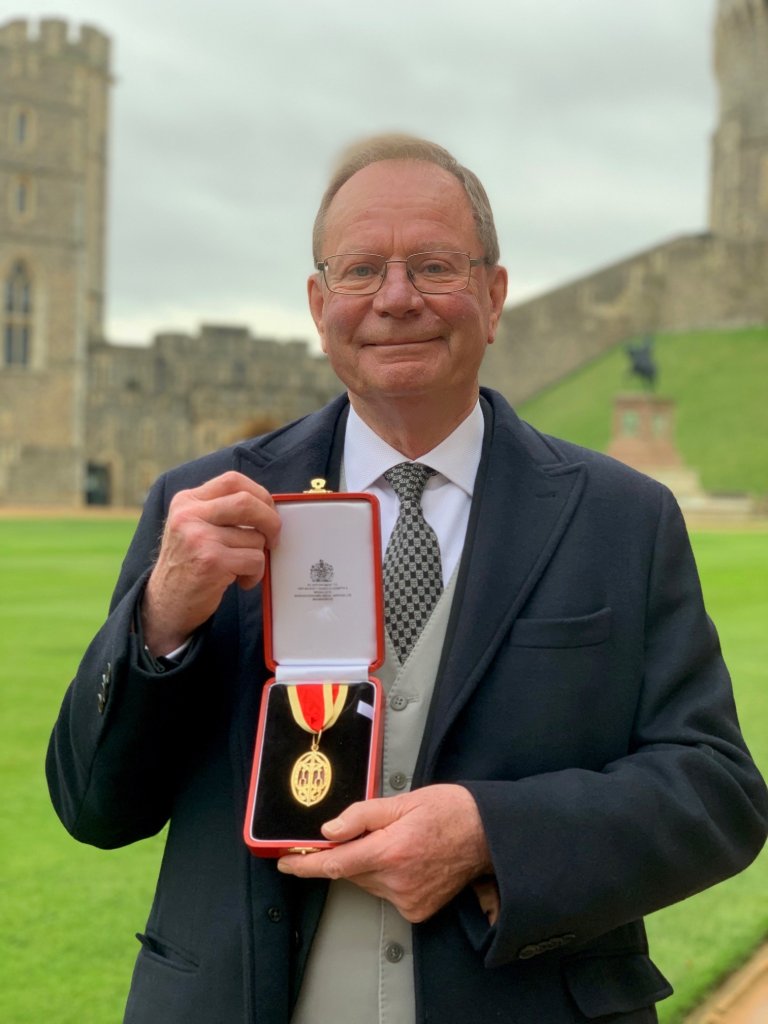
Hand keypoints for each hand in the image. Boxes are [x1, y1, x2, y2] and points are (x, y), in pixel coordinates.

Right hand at [141, 471, 280, 654]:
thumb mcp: (193, 527)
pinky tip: (240, 580)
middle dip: (271, 521)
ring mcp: (198, 537)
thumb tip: (268, 506)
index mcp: (186, 501)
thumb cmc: (188, 564)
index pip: (232, 480)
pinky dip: (256, 573)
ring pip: (255, 536)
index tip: (268, 511)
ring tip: (241, 568)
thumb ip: (221, 511)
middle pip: (247, 502)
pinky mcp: (211, 561)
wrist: (165, 604)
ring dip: (258, 556)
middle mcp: (188, 515)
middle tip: (273, 538)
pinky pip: (255, 559)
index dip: (259, 494)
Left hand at [277, 784, 492, 922]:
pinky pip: (386, 894)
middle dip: (346, 854)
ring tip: (394, 841)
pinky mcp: (417, 910)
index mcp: (390, 850)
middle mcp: (397, 881)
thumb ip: (361, 816)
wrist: (487, 835)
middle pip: (351, 872)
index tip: (285, 862)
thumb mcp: (402, 801)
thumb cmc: (448, 811)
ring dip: (367, 865)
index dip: (306, 865)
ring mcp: (408, 900)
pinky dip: (386, 878)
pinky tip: (406, 860)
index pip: (336, 863)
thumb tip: (328, 831)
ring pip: (367, 883)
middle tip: (357, 834)